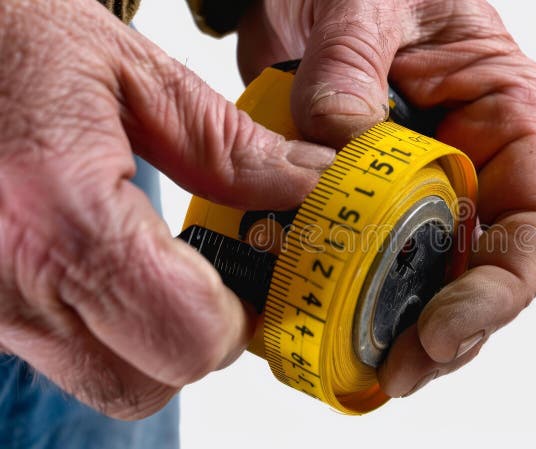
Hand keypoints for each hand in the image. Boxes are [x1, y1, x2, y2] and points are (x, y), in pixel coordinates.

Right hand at [0, 0, 333, 418]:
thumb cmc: (9, 39)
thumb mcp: (134, 74)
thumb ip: (225, 146)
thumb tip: (303, 186)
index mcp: (62, 214)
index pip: (185, 337)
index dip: (236, 318)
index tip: (249, 280)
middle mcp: (7, 281)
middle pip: (144, 383)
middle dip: (194, 339)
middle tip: (208, 277)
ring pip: (98, 379)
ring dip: (145, 340)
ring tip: (152, 263)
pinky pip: (54, 351)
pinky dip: (94, 325)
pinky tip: (98, 262)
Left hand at [237, 0, 535, 396]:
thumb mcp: (364, 9)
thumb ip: (347, 73)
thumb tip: (334, 151)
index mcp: (512, 115)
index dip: (498, 292)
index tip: (442, 330)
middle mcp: (483, 165)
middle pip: (490, 272)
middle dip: (449, 333)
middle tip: (393, 371)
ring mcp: (435, 190)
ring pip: (439, 282)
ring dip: (403, 330)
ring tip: (360, 367)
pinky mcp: (385, 204)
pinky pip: (385, 265)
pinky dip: (360, 301)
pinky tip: (326, 325)